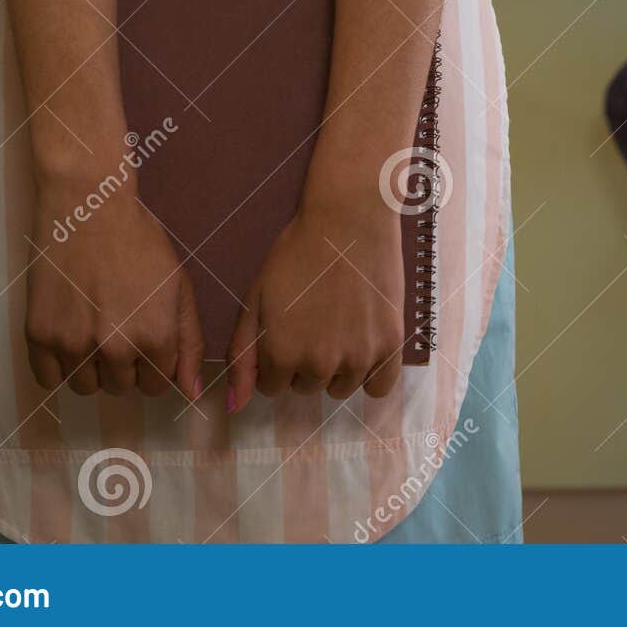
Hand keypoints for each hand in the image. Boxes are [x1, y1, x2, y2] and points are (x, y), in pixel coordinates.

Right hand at [24, 182, 203, 398]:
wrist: (90, 208)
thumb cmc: (140, 243)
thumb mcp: (178, 288)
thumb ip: (189, 343)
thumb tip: (191, 393)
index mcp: (156, 337)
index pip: (157, 385)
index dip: (153, 364)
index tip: (144, 337)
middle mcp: (115, 348)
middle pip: (122, 388)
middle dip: (124, 365)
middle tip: (118, 326)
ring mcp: (74, 344)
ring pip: (86, 388)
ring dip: (91, 368)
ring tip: (93, 328)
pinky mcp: (39, 335)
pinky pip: (48, 380)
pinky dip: (58, 367)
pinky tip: (68, 337)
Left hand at [225, 197, 404, 409]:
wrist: (349, 220)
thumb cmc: (297, 253)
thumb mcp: (256, 299)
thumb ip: (242, 355)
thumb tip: (235, 406)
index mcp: (282, 354)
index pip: (273, 385)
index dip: (276, 357)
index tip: (287, 329)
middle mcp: (320, 364)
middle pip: (306, 386)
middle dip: (304, 361)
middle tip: (315, 319)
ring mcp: (359, 357)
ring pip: (340, 388)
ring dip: (337, 367)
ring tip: (340, 325)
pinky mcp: (391, 346)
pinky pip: (379, 388)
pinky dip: (371, 376)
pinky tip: (364, 346)